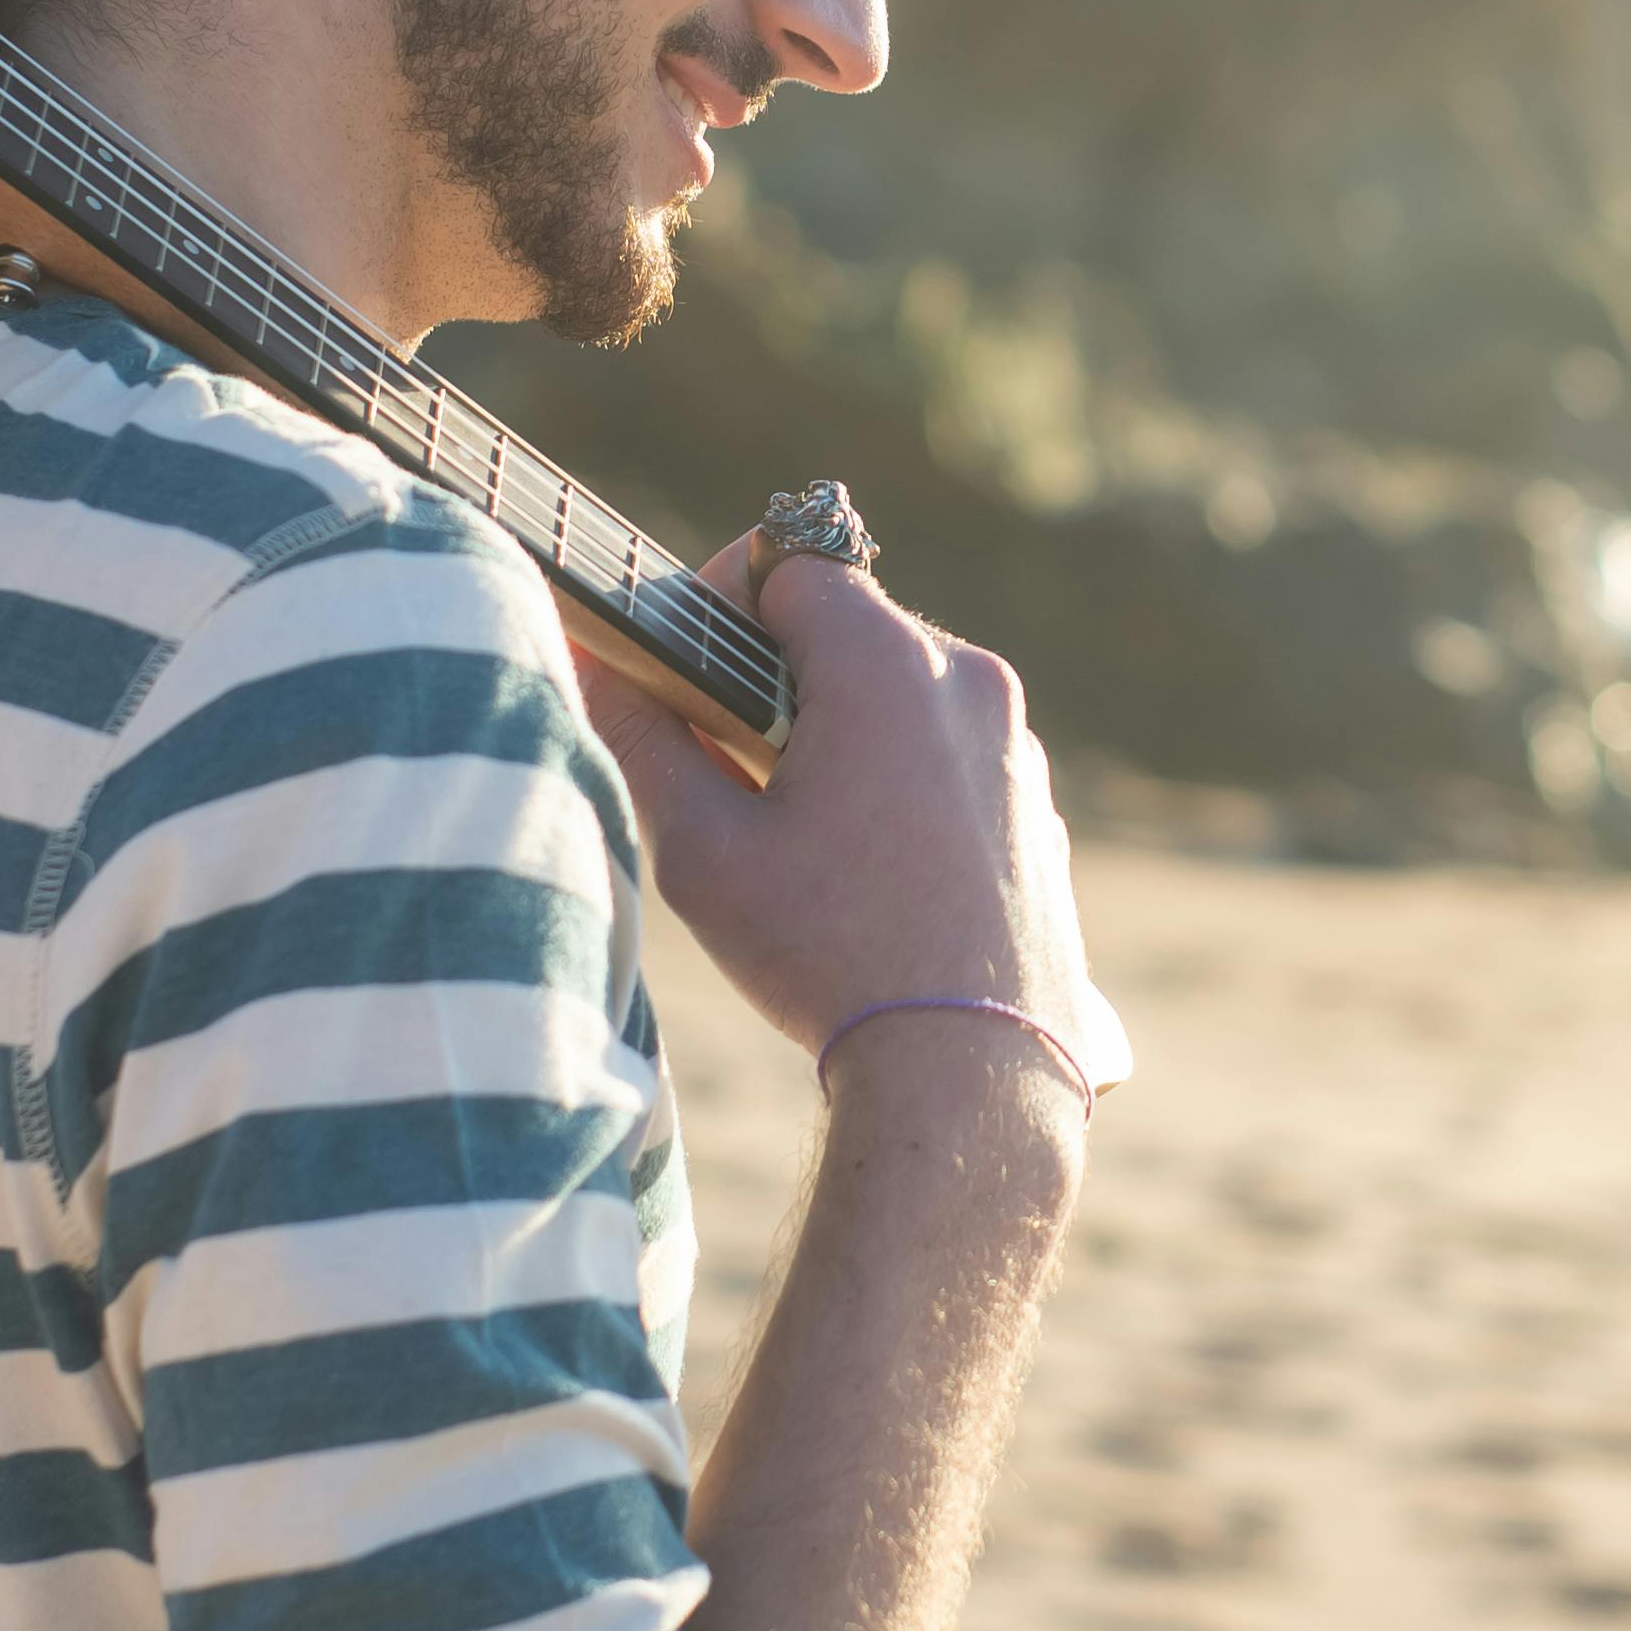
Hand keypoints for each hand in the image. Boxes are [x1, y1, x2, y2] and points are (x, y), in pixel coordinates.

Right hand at [572, 532, 1101, 1078]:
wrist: (972, 1070)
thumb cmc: (829, 954)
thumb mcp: (702, 850)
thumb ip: (640, 737)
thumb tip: (592, 662)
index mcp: (890, 663)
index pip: (789, 560)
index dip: (716, 599)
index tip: (681, 672)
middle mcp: (969, 681)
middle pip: (846, 625)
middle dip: (771, 675)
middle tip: (719, 764)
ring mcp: (1015, 743)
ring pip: (898, 691)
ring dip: (833, 730)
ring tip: (789, 831)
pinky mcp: (1037, 803)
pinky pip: (945, 752)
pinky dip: (892, 778)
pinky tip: (860, 871)